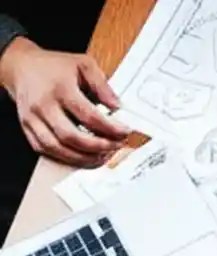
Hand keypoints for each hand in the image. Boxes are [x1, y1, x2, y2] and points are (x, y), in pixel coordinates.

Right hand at [0, 37, 129, 166]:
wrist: (21, 66)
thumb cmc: (54, 66)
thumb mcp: (83, 64)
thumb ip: (102, 85)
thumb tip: (117, 106)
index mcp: (60, 88)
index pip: (89, 116)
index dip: (110, 128)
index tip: (124, 132)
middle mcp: (43, 105)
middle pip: (71, 136)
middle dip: (98, 146)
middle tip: (115, 146)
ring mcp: (32, 119)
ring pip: (57, 148)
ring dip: (83, 158)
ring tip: (102, 155)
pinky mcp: (26, 128)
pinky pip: (45, 150)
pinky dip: (65, 158)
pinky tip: (82, 156)